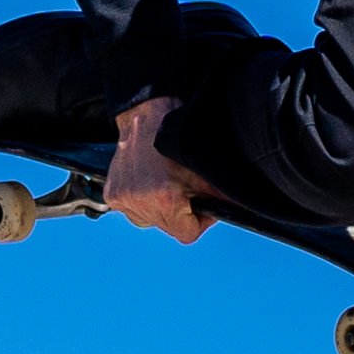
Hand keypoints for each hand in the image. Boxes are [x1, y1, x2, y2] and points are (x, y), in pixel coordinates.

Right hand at [105, 97, 214, 241]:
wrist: (145, 118)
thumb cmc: (177, 140)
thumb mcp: (204, 170)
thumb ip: (222, 197)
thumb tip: (240, 213)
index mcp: (165, 200)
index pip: (187, 235)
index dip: (197, 222)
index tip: (198, 205)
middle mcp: (141, 202)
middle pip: (168, 229)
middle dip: (178, 214)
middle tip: (180, 188)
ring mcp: (124, 200)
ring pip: (149, 221)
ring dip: (158, 208)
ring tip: (161, 182)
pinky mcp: (112, 195)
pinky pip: (132, 210)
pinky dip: (141, 200)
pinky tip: (146, 181)